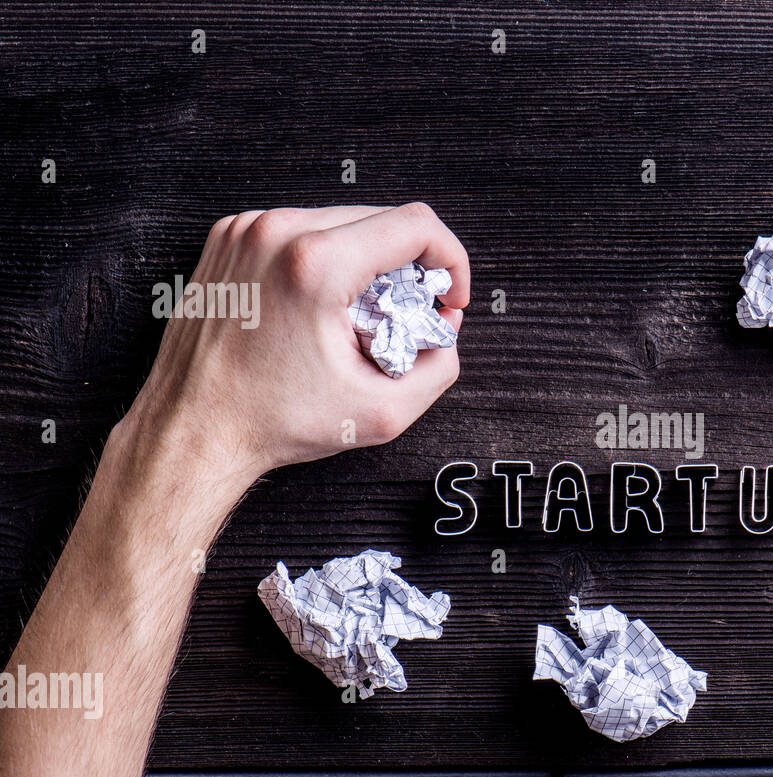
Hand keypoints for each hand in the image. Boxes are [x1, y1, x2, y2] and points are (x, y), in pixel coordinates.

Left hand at [126, 203, 469, 479]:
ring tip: (360, 316)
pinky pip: (299, 231)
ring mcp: (246, 230)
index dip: (451, 259)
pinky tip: (320, 307)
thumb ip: (440, 367)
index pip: (416, 225)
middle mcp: (277, 233)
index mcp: (316, 264)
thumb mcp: (382, 411)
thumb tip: (448, 335)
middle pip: (381, 219)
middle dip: (411, 266)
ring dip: (367, 262)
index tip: (449, 296)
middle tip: (409, 315)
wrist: (192, 430)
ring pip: (340, 222)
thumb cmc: (269, 421)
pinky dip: (324, 261)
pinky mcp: (228, 238)